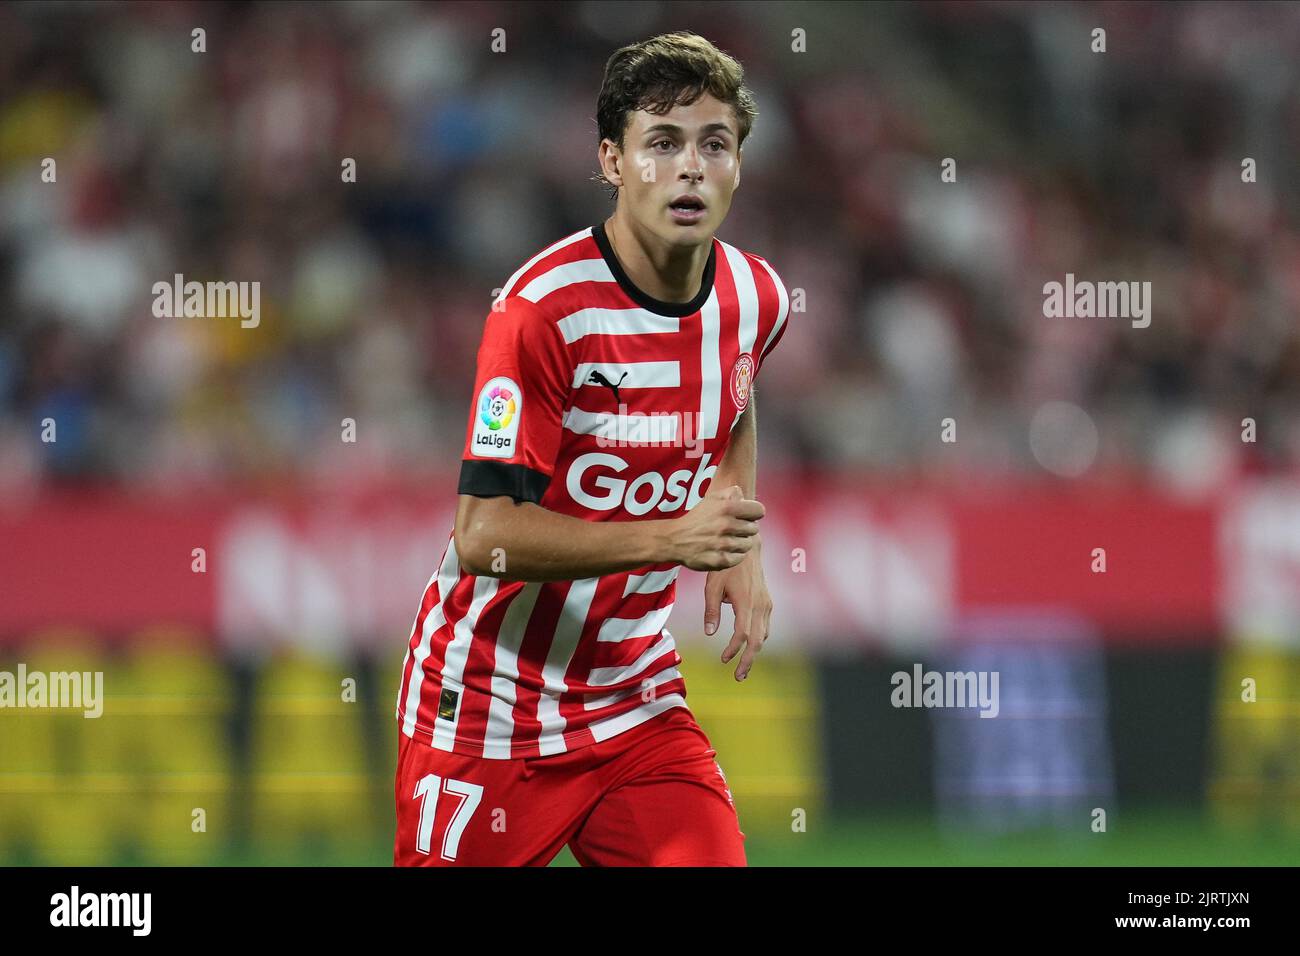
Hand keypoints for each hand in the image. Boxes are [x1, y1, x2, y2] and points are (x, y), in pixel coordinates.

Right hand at [670, 485, 764, 571]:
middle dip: (746, 528)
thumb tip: (744, 496)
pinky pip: (739, 558)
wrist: (676, 539)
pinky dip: (735, 555)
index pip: (759, 511)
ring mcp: (723, 544)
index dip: (754, 513)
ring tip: (728, 540)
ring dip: (741, 542)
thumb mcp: (711, 499)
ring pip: (748, 544)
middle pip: (754, 529)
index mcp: (727, 507)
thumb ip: (731, 493)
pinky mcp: (719, 560)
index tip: (747, 516)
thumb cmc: (697, 518)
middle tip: (734, 530)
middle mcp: (726, 525)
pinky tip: (725, 550)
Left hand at [703, 534, 772, 680]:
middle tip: (738, 677)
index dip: (734, 649)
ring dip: (753, 653)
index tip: (724, 659)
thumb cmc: (725, 566)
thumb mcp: (712, 586)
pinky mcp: (767, 603)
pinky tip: (748, 647)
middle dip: (748, 660)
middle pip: (757, 640)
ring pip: (763, 635)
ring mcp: (766, 604)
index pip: (742, 633)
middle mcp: (760, 605)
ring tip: (743, 667)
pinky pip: (764, 627)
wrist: (746, 549)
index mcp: (746, 601)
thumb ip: (711, 610)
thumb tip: (709, 633)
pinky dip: (757, 640)